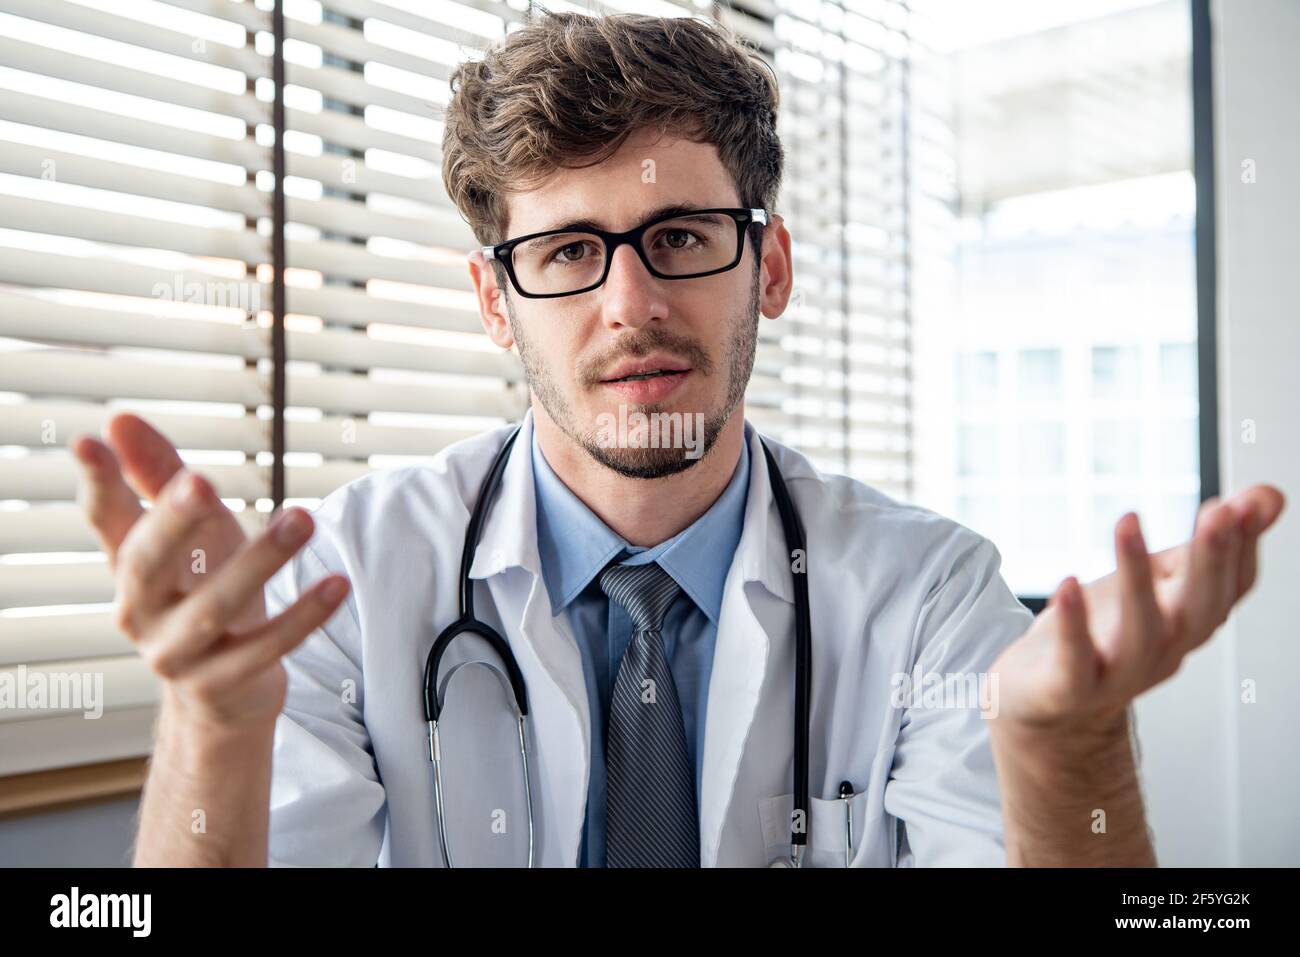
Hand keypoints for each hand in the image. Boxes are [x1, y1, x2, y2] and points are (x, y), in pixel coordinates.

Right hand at [71, 413, 350, 730]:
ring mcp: (175, 653)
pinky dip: (303, 616)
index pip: (105, 518)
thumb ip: (160, 477)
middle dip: (172, 521)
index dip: (97, 482)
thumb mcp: (189, 533)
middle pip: (147, 563)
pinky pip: (265, 648)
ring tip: (303, 518)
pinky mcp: (220, 683)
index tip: (90, 441)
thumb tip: (120, 419)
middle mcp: (138, 610)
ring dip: (259, 562)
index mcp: (127, 566)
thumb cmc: (203, 589)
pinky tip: (337, 583)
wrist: (223, 691)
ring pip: (214, 606)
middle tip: (200, 481)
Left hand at [991, 485, 1285, 733]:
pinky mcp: (1069, 687)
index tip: (1245, 503)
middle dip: (1212, 560)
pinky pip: (1076, 660)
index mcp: (1189, 621)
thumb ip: (1208, 545)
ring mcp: (1119, 673)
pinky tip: (1066, 583)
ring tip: (1128, 521)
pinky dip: (1073, 624)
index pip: (1231, 586)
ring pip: (1140, 631)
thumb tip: (1268, 496)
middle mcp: (1164, 649)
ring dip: (1137, 576)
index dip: (1242, 547)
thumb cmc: (1106, 635)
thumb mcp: (1161, 583)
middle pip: (1200, 608)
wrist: (1049, 706)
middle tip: (1219, 511)